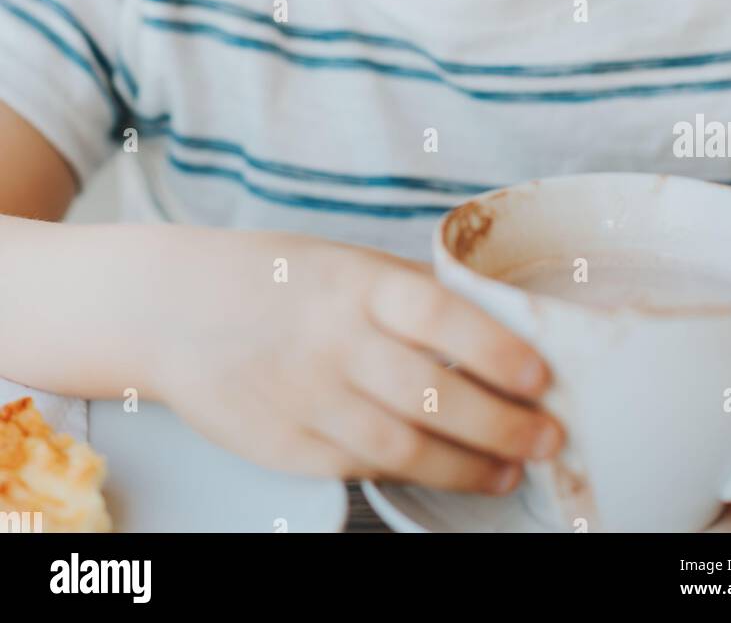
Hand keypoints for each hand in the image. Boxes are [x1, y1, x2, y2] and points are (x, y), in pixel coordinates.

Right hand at [152, 230, 563, 492]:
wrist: (176, 309)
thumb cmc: (278, 279)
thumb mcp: (345, 263)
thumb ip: (411, 293)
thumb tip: (498, 326)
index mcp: (354, 282)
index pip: (436, 314)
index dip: (493, 348)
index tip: (540, 375)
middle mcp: (332, 340)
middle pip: (430, 393)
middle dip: (501, 423)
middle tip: (550, 436)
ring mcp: (306, 397)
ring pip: (401, 444)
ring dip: (468, 465)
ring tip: (512, 469)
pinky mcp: (285, 445)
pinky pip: (361, 465)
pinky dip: (413, 472)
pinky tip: (449, 470)